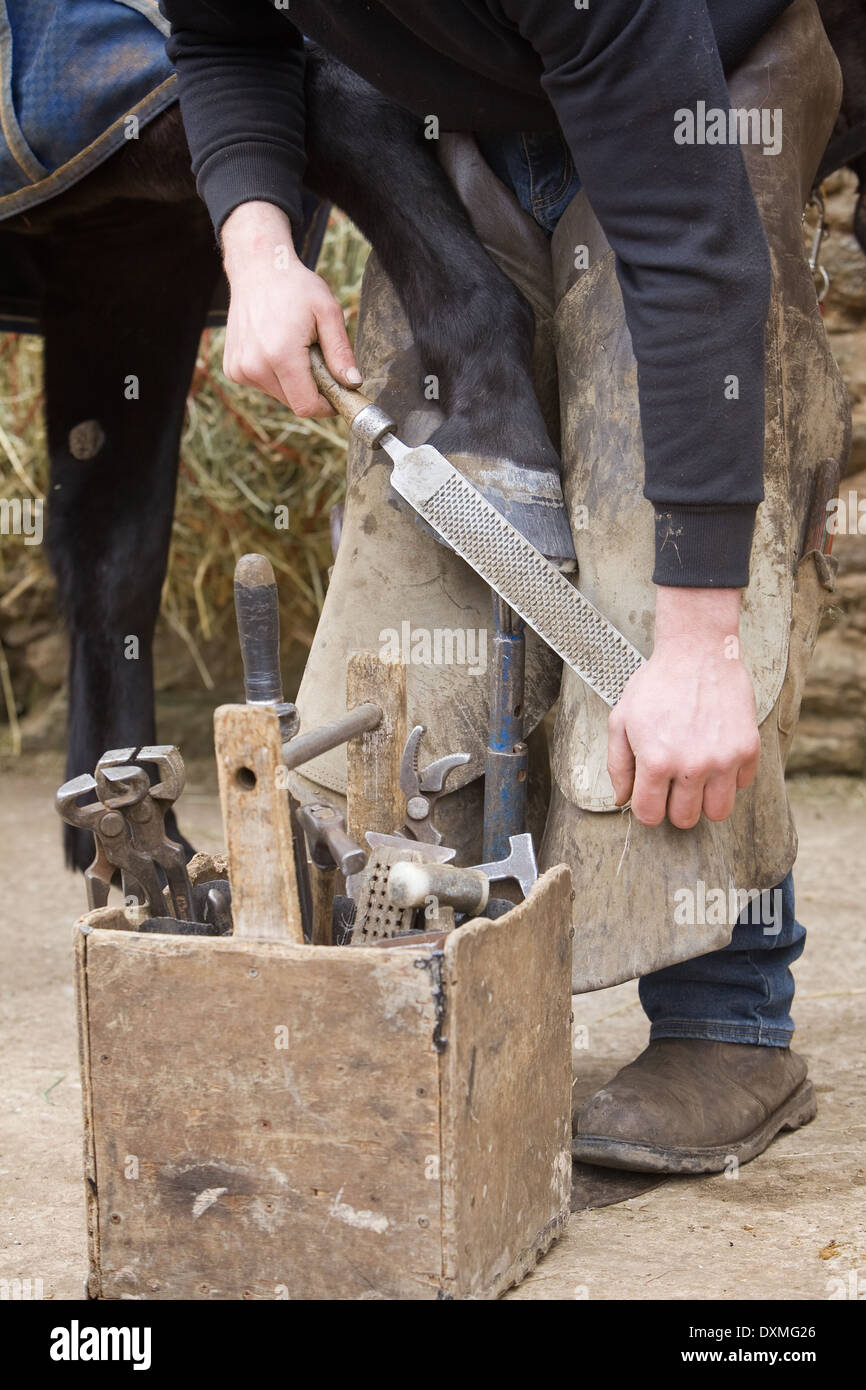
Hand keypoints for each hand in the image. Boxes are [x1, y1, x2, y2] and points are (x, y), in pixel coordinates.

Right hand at [220, 201, 360, 413]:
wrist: (257, 269)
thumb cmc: (296, 287)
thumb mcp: (327, 312)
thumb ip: (340, 351)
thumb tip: (353, 383)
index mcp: (280, 355)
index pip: (306, 405)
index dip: (326, 406)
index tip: (338, 394)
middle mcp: (254, 366)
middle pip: (293, 402)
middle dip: (311, 389)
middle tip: (316, 358)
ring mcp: (240, 369)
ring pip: (279, 395)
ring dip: (293, 381)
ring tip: (293, 347)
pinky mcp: (233, 369)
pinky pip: (263, 385)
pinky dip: (275, 374)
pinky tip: (275, 347)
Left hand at [606, 588, 759, 827]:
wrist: (697, 653)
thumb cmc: (656, 684)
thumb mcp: (622, 720)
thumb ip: (618, 765)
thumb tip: (622, 800)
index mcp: (657, 762)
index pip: (650, 815)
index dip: (647, 808)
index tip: (650, 795)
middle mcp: (692, 765)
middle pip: (685, 819)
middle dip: (674, 806)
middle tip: (672, 783)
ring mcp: (724, 759)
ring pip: (718, 812)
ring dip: (704, 800)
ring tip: (696, 777)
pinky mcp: (748, 749)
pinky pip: (742, 785)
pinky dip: (729, 777)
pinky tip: (716, 754)